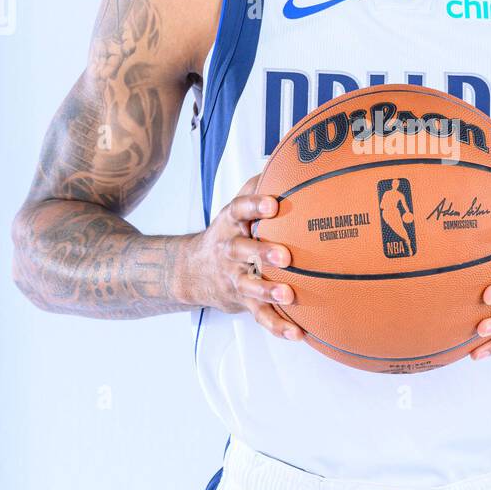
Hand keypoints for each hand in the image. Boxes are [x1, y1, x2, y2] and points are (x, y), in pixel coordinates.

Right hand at [179, 173, 303, 341]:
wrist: (192, 272)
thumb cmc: (229, 233)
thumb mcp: (236, 207)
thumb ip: (257, 185)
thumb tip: (285, 156)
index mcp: (231, 223)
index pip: (239, 209)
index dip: (254, 205)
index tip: (273, 203)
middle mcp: (230, 250)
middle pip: (242, 250)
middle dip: (262, 252)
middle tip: (284, 254)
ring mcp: (234, 278)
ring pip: (250, 286)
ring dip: (268, 291)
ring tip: (289, 295)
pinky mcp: (242, 301)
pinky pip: (260, 315)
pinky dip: (278, 326)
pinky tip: (298, 333)